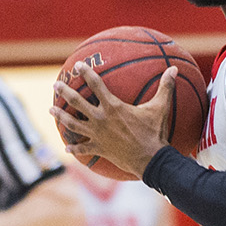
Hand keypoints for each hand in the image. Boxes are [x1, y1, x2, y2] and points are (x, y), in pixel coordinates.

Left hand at [50, 65, 174, 177]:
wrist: (150, 160)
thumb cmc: (155, 132)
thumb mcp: (161, 108)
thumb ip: (165, 87)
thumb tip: (175, 69)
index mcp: (113, 106)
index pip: (96, 84)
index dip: (86, 73)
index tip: (79, 65)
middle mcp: (100, 119)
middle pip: (77, 102)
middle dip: (64, 92)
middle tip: (55, 85)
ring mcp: (97, 135)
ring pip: (73, 124)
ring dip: (60, 117)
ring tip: (51, 110)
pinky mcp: (98, 149)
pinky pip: (83, 148)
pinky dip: (74, 147)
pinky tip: (66, 146)